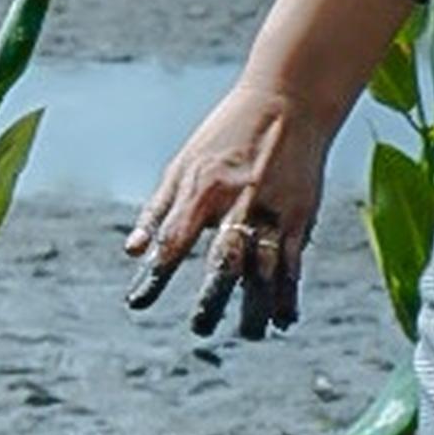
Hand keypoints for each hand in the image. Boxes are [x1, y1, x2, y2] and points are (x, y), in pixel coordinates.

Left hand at [124, 77, 330, 341]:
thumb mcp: (182, 165)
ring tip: (249, 334)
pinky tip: (283, 318)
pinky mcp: (301, 213)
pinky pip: (295, 259)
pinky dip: (289, 291)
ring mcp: (274, 210)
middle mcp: (239, 204)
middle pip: (224, 260)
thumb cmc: (226, 134)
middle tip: (200, 328)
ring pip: (266, 266)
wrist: (290, 99)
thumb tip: (132, 253)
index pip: (173, 241)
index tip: (137, 303)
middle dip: (212, 297)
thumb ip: (158, 211)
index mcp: (203, 191)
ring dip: (257, 304)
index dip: (154, 275)